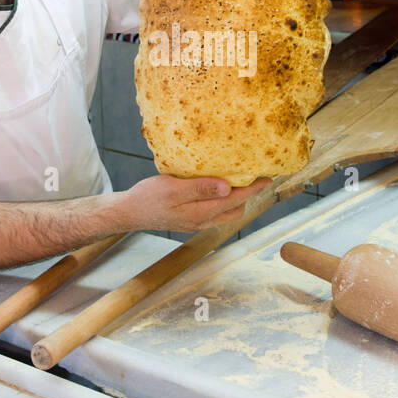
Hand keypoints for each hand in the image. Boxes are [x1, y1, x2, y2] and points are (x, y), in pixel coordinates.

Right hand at [119, 175, 272, 233]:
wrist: (129, 213)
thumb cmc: (148, 198)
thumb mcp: (173, 188)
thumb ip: (201, 188)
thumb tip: (227, 187)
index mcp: (201, 213)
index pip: (235, 200)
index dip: (253, 189)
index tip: (268, 178)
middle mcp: (203, 221)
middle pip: (235, 209)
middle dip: (249, 194)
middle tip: (257, 176)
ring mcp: (197, 222)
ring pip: (226, 212)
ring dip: (236, 198)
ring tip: (241, 179)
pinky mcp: (190, 219)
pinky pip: (215, 210)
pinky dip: (223, 200)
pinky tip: (219, 187)